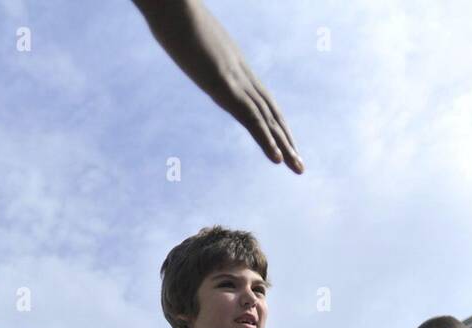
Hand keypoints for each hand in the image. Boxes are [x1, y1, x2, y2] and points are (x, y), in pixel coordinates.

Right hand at [135, 0, 302, 172]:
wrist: (171, 0)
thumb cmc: (172, 11)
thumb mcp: (184, 35)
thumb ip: (192, 46)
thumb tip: (184, 44)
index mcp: (232, 64)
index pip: (260, 99)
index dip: (274, 122)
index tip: (285, 142)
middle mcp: (240, 72)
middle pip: (271, 110)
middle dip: (286, 139)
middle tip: (300, 165)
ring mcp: (234, 78)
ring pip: (267, 118)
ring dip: (284, 146)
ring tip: (298, 168)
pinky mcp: (224, 85)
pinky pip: (250, 117)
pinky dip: (266, 139)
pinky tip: (278, 159)